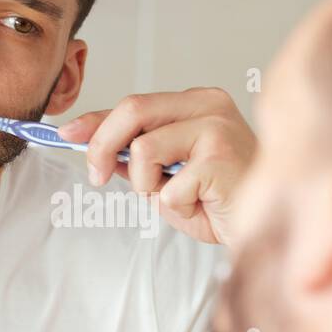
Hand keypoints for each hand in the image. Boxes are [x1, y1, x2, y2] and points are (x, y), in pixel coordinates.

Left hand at [57, 87, 255, 245]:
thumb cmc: (223, 202)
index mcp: (197, 103)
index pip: (134, 104)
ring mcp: (217, 128)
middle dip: (101, 145)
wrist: (266, 227)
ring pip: (143, 149)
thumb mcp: (170, 177)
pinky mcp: (221, 158)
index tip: (65, 134)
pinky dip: (175, 206)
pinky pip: (168, 187)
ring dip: (147, 185)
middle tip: (99, 177)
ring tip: (177, 197)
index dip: (95, 120)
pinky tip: (201, 206)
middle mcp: (209, 106)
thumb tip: (96, 150)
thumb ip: (139, 159)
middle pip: (132, 109)